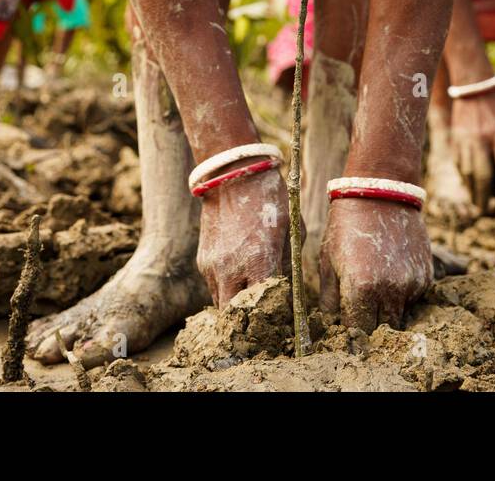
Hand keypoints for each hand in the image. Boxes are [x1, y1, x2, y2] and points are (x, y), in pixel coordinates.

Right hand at [196, 165, 287, 305]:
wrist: (231, 175)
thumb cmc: (268, 198)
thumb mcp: (291, 229)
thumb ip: (289, 263)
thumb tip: (289, 288)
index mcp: (258, 260)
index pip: (267, 307)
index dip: (276, 313)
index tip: (284, 312)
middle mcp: (231, 269)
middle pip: (236, 316)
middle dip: (249, 319)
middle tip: (263, 314)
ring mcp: (213, 266)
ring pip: (222, 304)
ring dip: (236, 305)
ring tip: (252, 295)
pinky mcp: (202, 260)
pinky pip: (214, 287)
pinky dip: (226, 289)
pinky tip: (239, 276)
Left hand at [320, 196, 432, 331]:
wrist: (380, 193)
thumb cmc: (347, 226)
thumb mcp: (328, 262)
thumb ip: (329, 300)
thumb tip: (331, 324)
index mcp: (362, 289)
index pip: (357, 331)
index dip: (350, 332)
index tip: (345, 326)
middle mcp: (390, 290)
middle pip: (382, 329)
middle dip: (370, 324)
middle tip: (360, 309)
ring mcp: (411, 284)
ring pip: (400, 316)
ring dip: (387, 310)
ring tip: (375, 285)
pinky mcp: (426, 276)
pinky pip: (413, 299)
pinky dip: (402, 295)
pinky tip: (390, 272)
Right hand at [450, 86, 494, 208]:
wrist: (473, 88)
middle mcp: (482, 139)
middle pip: (483, 176)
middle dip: (484, 197)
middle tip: (485, 209)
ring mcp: (465, 140)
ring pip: (467, 173)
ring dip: (472, 191)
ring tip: (476, 202)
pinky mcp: (455, 140)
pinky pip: (458, 165)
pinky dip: (464, 178)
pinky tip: (469, 184)